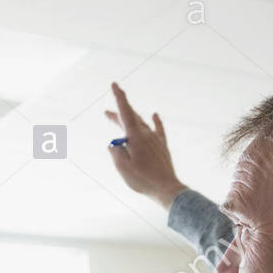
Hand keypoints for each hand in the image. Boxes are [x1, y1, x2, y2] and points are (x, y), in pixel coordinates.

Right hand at [105, 82, 185, 208]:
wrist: (166, 188)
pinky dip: (155, 121)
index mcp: (135, 137)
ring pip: (141, 124)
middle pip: (131, 118)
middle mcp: (146, 134)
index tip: (114, 84)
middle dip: (118, 113)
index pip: (125, 113)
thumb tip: (113, 145)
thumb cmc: (143, 180)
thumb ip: (116, 153)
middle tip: (106, 112)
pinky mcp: (161, 146)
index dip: (119, 97)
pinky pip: (158, 129)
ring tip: (119, 120)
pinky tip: (154, 114)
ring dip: (130, 120)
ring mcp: (155, 139)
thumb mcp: (123, 168)